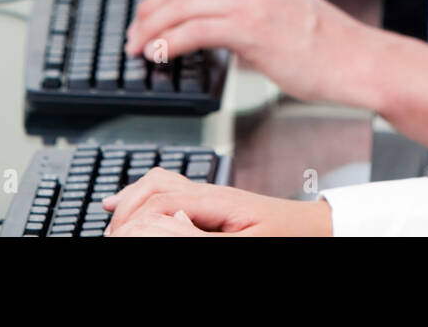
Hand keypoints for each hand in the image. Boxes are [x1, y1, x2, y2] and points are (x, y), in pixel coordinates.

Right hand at [104, 168, 331, 236]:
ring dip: (133, 200)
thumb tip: (164, 223)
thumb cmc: (288, 238)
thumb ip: (200, 236)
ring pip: (159, 183)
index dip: (132, 220)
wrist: (315, 230)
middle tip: (112, 235)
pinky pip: (172, 189)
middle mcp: (210, 192)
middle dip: (127, 210)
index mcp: (216, 200)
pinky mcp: (214, 203)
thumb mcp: (244, 244)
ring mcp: (211, 195)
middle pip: (153, 188)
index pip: (158, 200)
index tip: (117, 237)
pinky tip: (134, 209)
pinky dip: (147, 196)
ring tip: (114, 223)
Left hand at [124, 0, 376, 106]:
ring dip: (152, 29)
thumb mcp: (280, 1)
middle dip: (151, 9)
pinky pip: (192, 31)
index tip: (150, 13)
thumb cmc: (323, 42)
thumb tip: (205, 21)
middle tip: (135, 32)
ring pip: (181, 6)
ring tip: (139, 47)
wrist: (354, 58)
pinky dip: (167, 44)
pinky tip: (158, 55)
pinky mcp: (248, 26)